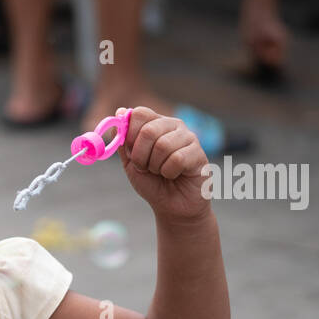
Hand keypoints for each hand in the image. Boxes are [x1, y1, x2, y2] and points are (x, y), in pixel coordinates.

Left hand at [117, 106, 211, 223]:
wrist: (171, 206)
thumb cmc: (152, 183)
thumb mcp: (130, 162)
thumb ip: (123, 140)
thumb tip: (120, 112)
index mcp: (155, 124)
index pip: (139, 113)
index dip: (130, 135)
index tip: (131, 153)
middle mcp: (173, 126)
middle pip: (148, 130)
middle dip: (140, 156)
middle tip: (145, 167)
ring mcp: (188, 137)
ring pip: (162, 145)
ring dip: (155, 166)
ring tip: (161, 172)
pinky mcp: (199, 153)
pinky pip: (177, 159)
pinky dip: (169, 173)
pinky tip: (174, 175)